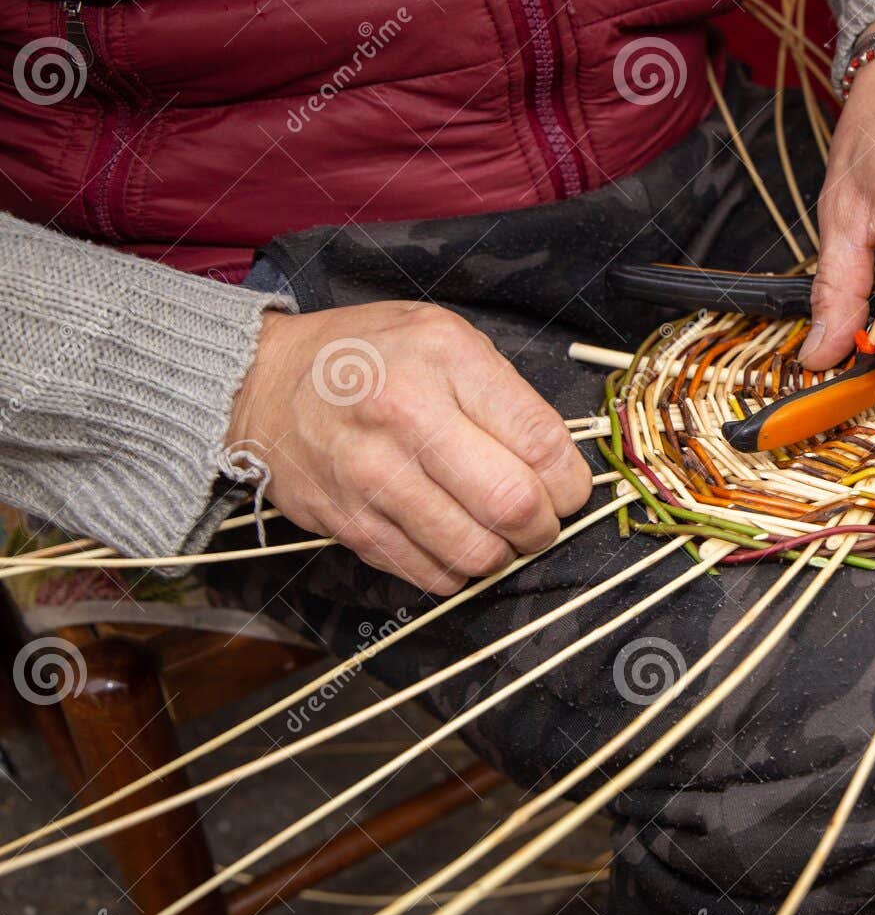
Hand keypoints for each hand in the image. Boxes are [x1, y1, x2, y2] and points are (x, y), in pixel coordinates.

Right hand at [228, 302, 591, 593]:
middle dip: (545, 527)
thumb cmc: (369, 358)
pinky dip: (457, 570)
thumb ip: (505, 394)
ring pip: (476, 553)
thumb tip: (560, 465)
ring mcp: (373, 475)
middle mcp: (406, 415)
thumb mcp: (444, 338)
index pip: (542, 441)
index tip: (567, 489)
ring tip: (497, 534)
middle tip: (540, 521)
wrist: (262, 383)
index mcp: (444, 359)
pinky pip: (431, 575)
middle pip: (514, 505)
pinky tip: (452, 540)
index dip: (571, 481)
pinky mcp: (350, 524)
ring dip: (502, 555)